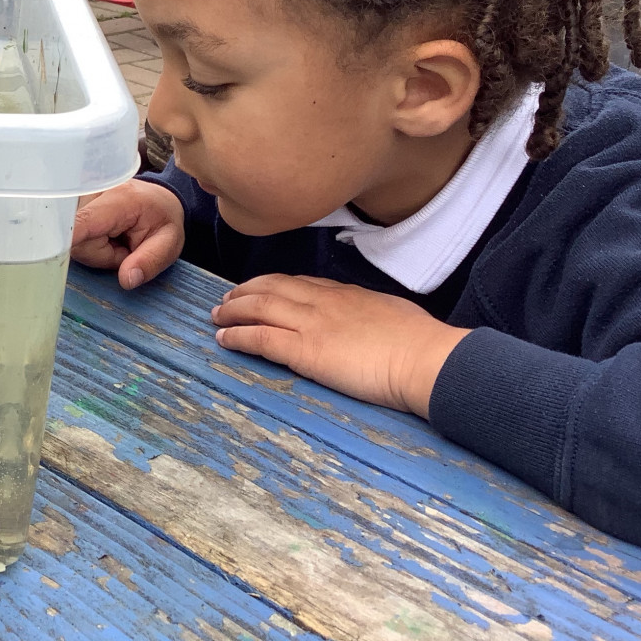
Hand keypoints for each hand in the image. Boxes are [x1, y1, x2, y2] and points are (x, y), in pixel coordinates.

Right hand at [71, 181, 184, 289]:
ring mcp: (77, 197)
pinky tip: (101, 234)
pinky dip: (86, 241)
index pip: (84, 221)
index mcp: (120, 200)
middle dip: (100, 255)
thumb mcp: (169, 242)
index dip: (67, 237)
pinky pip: (69, 235)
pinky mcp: (69, 204)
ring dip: (93, 249)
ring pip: (72, 242)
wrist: (155, 199)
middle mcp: (92, 193)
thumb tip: (126, 280)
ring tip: (114, 239)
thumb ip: (150, 261)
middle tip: (124, 247)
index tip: (50, 249)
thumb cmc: (161, 218)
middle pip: (77, 242)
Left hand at [210, 274, 470, 417]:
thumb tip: (372, 319)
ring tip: (215, 316)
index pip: (300, 283)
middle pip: (271, 288)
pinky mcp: (304, 351)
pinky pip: (261, 339)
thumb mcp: (394, 314)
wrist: (424, 358)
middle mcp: (323, 301)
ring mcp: (311, 324)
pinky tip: (223, 339)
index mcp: (346, 293)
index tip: (258, 288)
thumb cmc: (421, 343)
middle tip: (226, 298)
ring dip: (232, 311)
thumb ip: (372, 313)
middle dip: (244, 292)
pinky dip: (238, 336)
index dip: (273, 284)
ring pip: (258, 308)